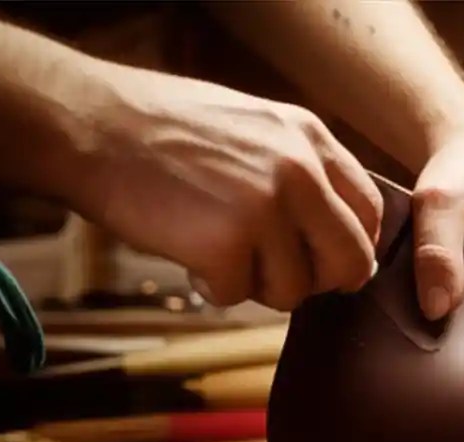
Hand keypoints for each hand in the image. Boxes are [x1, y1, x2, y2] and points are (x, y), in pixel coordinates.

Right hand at [72, 62, 382, 310]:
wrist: (93, 125)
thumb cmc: (166, 130)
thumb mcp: (256, 127)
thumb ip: (303, 170)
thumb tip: (339, 231)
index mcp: (311, 138)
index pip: (370, 212)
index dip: (354, 247)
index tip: (328, 261)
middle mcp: (300, 172)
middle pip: (350, 261)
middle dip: (318, 281)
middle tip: (281, 277)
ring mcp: (266, 209)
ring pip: (295, 289)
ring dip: (256, 284)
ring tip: (218, 252)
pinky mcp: (227, 246)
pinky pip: (239, 295)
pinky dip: (211, 287)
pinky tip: (189, 256)